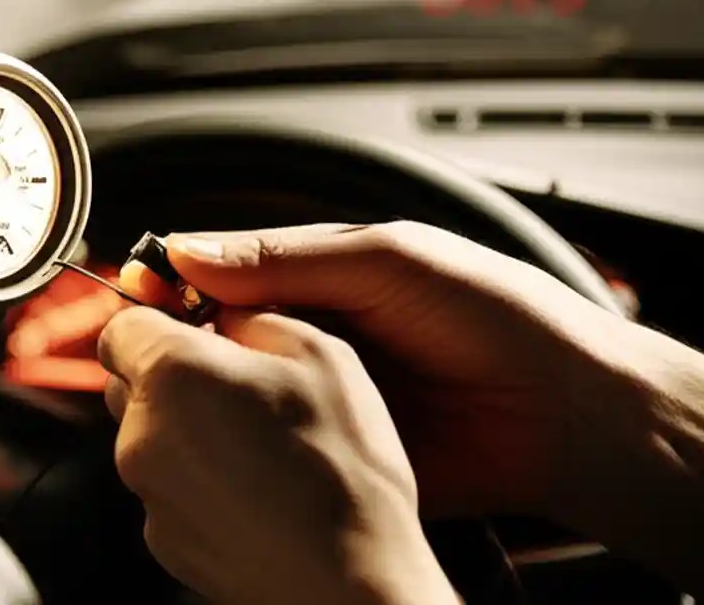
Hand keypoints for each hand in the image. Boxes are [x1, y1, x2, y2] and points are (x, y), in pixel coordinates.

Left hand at [98, 306, 458, 604]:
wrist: (349, 582)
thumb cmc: (341, 468)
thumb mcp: (318, 352)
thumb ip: (252, 315)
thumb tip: (224, 314)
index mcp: (171, 372)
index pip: (121, 322)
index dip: (160, 318)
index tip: (198, 325)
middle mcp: (142, 434)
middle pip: (132, 381)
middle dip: (177, 374)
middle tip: (244, 384)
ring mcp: (149, 493)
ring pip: (153, 436)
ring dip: (192, 428)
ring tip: (263, 443)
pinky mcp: (165, 540)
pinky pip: (171, 487)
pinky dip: (202, 479)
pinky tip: (259, 487)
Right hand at [145, 222, 632, 518]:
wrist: (570, 415)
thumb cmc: (499, 315)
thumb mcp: (386, 259)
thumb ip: (287, 256)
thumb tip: (190, 251)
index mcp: (327, 279)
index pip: (228, 275)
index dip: (178, 285)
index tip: (133, 296)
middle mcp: (320, 337)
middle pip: (224, 339)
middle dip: (181, 346)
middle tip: (139, 356)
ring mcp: (328, 397)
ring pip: (243, 396)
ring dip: (207, 397)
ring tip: (169, 400)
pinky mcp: (339, 452)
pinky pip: (278, 449)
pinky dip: (247, 447)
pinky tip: (220, 447)